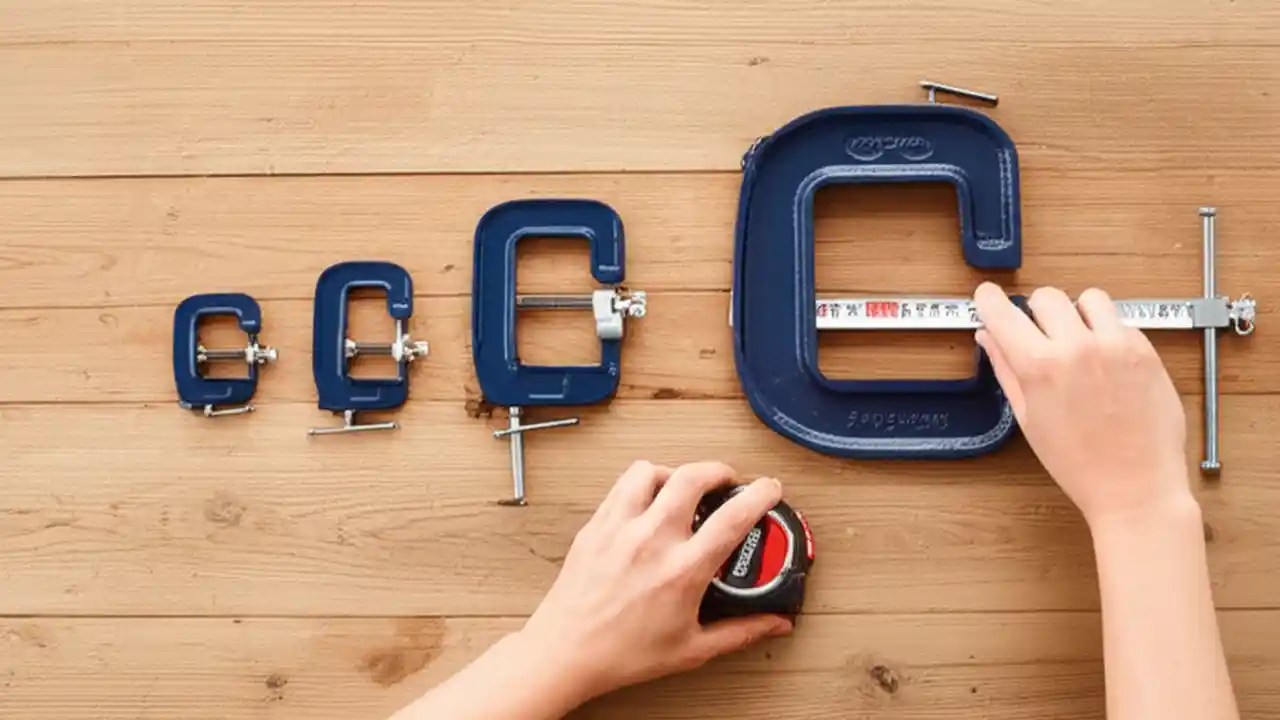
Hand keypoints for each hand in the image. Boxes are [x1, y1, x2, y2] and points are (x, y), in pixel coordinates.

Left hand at [518, 461, 792, 704]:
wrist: (567, 652)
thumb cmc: (622, 653)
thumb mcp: (693, 648)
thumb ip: (741, 631)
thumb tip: (775, 623)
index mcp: (681, 571)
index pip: (732, 518)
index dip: (759, 495)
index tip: (769, 488)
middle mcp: (650, 541)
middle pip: (692, 476)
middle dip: (718, 469)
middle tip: (727, 479)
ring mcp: (619, 528)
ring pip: (650, 471)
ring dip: (674, 472)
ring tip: (683, 486)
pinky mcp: (596, 526)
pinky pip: (621, 486)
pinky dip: (642, 483)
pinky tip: (648, 501)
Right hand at [973, 283, 1192, 526]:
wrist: (1134, 486)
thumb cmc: (1080, 463)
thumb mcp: (1029, 418)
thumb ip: (1007, 370)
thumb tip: (989, 337)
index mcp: (1041, 367)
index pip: (1004, 312)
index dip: (990, 300)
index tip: (989, 297)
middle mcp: (1078, 348)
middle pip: (1047, 297)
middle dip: (1037, 312)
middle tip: (1040, 335)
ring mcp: (1117, 346)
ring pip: (1090, 298)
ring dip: (1078, 314)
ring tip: (1079, 343)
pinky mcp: (1146, 351)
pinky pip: (1121, 322)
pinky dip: (1108, 333)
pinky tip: (1106, 363)